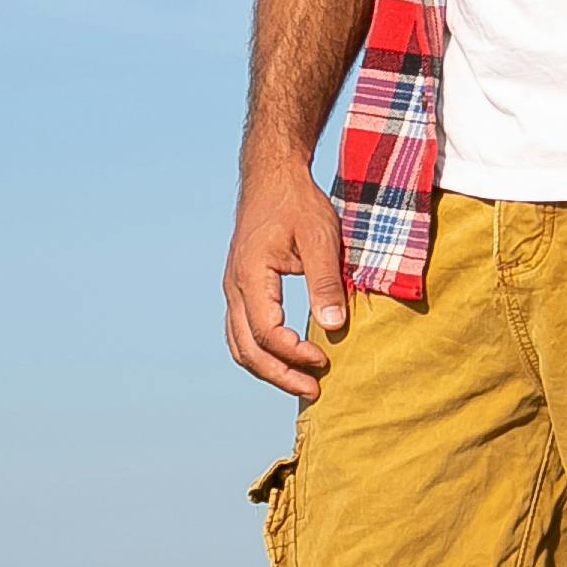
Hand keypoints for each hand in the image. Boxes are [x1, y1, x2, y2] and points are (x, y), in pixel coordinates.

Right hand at [221, 159, 348, 399]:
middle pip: (247, 349)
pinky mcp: (240, 288)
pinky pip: (240, 332)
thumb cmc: (298, 203)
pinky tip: (287, 357)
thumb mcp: (320, 237)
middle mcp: (234, 287)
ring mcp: (233, 289)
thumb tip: (333, 327)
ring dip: (268, 369)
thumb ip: (325, 282)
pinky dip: (260, 352)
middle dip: (280, 374)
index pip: (266, 332)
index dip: (294, 353)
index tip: (324, 360)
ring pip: (239, 345)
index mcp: (250, 275)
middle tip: (314, 390)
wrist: (272, 176)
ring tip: (302, 381)